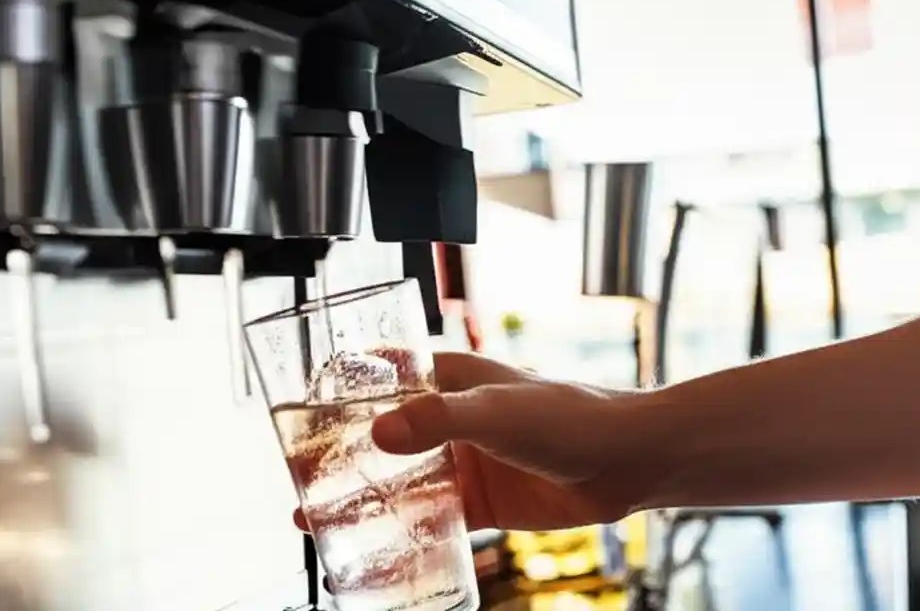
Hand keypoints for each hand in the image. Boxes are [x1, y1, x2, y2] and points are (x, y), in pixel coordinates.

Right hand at [294, 352, 652, 532]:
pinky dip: (400, 530)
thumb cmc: (569, 415)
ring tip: (312, 517)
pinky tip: (372, 547)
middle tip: (294, 474)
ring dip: (358, 496)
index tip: (297, 402)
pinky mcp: (479, 501)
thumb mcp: (496, 410)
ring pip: (396, 479)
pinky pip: (429, 517)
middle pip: (378, 433)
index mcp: (447, 378)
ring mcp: (462, 460)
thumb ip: (438, 420)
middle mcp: (448, 418)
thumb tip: (379, 436)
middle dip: (335, 452)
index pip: (381, 372)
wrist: (625, 461)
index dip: (339, 385)